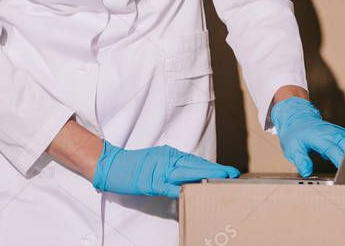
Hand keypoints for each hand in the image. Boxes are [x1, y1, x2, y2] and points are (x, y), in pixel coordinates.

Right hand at [91, 140, 239, 198]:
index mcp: (170, 155)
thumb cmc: (135, 166)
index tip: (228, 171)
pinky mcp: (150, 181)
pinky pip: (168, 185)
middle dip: (215, 170)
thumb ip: (173, 167)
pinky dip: (179, 187)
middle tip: (232, 174)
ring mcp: (159, 169)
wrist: (113, 164)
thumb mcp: (157, 162)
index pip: (196, 161)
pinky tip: (191, 190)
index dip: (212, 166)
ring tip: (220, 180)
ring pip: (186, 172)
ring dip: (204, 176)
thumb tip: (190, 176)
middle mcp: (167, 159)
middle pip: (195, 165)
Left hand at [271, 96, 344, 176]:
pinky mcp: (343, 135)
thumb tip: (306, 172)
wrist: (298, 119)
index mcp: (320, 137)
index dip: (341, 162)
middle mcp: (333, 134)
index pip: (334, 150)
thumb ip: (301, 160)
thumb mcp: (292, 148)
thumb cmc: (295, 135)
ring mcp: (339, 133)